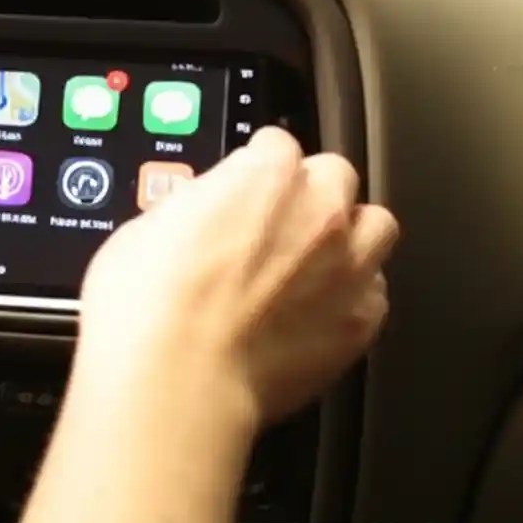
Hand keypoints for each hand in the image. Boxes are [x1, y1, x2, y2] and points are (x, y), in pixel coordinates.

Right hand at [79, 127, 397, 422]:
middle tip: (278, 223)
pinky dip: (353, 298)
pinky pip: (376, 295)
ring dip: (349, 236)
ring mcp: (348, 266)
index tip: (243, 187)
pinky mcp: (360, 322)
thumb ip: (193, 208)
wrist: (175, 378)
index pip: (277, 144)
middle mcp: (318, 210)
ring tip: (315, 260)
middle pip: (336, 175)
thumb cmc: (149, 307)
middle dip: (310, 193)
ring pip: (376, 227)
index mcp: (264, 174)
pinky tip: (318, 312)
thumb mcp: (146, 229)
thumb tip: (196, 217)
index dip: (256, 166)